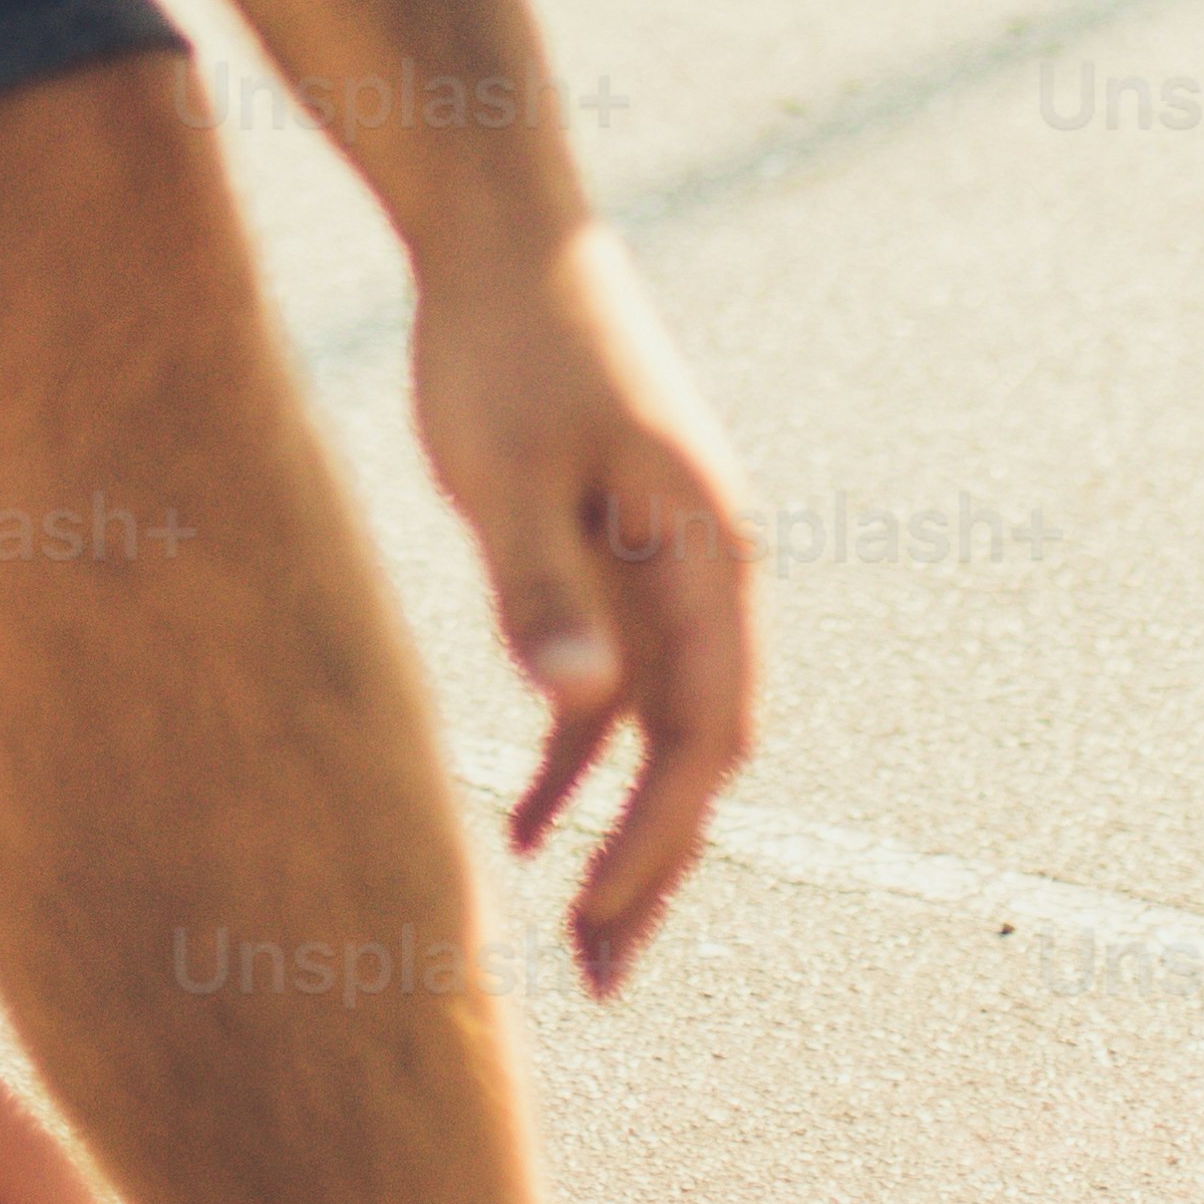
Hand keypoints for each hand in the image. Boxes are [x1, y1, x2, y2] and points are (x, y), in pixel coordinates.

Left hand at [402, 218, 758, 993]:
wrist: (496, 225)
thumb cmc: (502, 341)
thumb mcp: (506, 469)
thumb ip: (537, 589)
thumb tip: (578, 708)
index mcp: (706, 551)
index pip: (704, 730)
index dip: (659, 838)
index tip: (600, 921)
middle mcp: (705, 566)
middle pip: (700, 748)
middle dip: (657, 867)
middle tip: (601, 978)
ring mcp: (662, 558)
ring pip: (657, 726)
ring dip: (621, 828)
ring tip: (576, 941)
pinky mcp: (610, 546)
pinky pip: (611, 681)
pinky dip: (576, 757)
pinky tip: (521, 825)